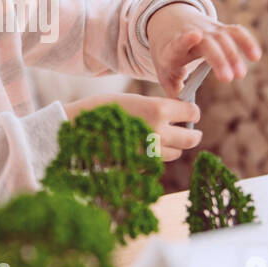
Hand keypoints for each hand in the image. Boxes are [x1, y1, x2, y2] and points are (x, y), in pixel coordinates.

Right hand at [62, 92, 201, 161]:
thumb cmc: (102, 109)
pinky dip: (156, 156)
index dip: (191, 111)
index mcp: (158, 109)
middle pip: (191, 138)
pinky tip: (143, 147)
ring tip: (161, 138)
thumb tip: (180, 113)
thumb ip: (158, 107)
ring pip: (176, 153)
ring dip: (173, 146)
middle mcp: (159, 132)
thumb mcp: (133, 100)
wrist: (76, 130)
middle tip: (189, 131)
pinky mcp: (141, 166)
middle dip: (191, 134)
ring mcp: (150, 152)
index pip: (192, 112)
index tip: (188, 112)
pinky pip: (158, 162)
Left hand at [146, 3, 261, 96]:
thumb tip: (186, 111)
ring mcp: (208, 30)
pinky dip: (246, 42)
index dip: (185, 39)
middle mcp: (192, 36)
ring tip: (241, 74)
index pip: (178, 43)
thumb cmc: (169, 56)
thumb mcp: (164, 73)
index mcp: (173, 49)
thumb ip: (173, 92)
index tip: (195, 36)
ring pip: (223, 38)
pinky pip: (236, 33)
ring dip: (233, 56)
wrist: (170, 25)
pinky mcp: (221, 28)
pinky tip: (255, 57)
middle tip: (228, 79)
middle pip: (207, 44)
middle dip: (218, 59)